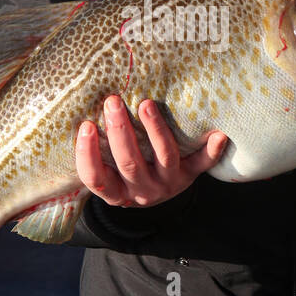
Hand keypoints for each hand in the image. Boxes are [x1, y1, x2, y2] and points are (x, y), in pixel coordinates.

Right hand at [76, 96, 227, 207]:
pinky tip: (218, 135)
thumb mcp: (107, 172)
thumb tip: (77, 110)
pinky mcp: (190, 175)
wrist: (157, 192)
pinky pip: (203, 164)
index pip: (97, 178)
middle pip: (129, 163)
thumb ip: (95, 151)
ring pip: (164, 158)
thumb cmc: (123, 172)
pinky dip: (212, 151)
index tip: (86, 126)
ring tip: (146, 104)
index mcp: (116, 193)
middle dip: (120, 131)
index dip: (88, 155)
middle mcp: (142, 191)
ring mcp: (169, 184)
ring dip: (155, 130)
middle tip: (113, 102)